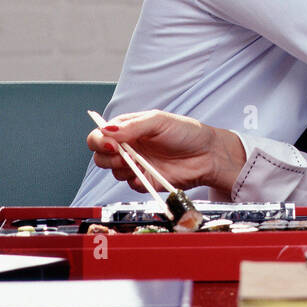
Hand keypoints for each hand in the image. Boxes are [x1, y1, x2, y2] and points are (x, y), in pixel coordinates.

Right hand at [86, 110, 247, 194]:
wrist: (207, 155)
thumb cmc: (186, 132)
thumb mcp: (158, 121)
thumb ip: (132, 126)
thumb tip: (107, 130)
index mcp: (128, 129)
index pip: (100, 134)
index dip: (99, 140)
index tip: (111, 144)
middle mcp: (129, 147)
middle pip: (100, 156)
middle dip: (107, 157)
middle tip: (123, 155)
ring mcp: (136, 165)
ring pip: (113, 171)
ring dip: (122, 168)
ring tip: (139, 163)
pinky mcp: (145, 181)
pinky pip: (129, 185)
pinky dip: (135, 180)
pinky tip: (147, 174)